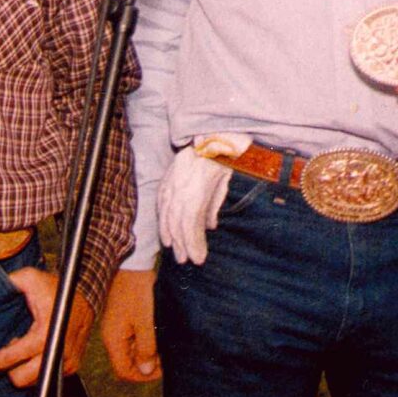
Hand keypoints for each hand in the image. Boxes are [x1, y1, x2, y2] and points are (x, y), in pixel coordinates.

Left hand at [0, 266, 92, 388]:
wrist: (86, 296)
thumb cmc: (56, 288)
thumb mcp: (30, 278)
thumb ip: (9, 282)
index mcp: (45, 333)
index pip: (13, 356)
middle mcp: (57, 352)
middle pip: (22, 378)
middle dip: (8, 369)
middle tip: (8, 349)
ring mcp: (67, 362)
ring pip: (33, 381)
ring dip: (22, 368)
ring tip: (22, 346)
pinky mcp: (72, 367)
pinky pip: (46, 377)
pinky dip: (34, 368)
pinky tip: (33, 351)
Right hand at [100, 267, 160, 382]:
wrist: (132, 266)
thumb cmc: (136, 291)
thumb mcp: (145, 321)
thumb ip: (145, 347)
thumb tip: (145, 370)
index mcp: (113, 340)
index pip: (123, 371)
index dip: (142, 376)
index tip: (161, 369)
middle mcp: (112, 337)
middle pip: (127, 364)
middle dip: (147, 366)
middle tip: (166, 359)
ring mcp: (117, 329)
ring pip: (132, 352)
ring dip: (147, 354)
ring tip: (164, 348)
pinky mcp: (123, 322)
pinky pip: (133, 340)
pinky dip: (146, 343)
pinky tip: (158, 336)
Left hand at [158, 145, 232, 264]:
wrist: (233, 136)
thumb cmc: (227, 154)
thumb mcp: (216, 178)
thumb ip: (210, 202)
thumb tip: (210, 225)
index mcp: (176, 172)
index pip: (164, 204)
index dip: (167, 225)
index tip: (170, 242)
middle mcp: (175, 178)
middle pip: (169, 215)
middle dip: (176, 239)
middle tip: (182, 258)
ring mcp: (183, 184)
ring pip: (179, 222)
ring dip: (186, 244)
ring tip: (194, 259)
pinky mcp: (195, 190)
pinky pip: (190, 221)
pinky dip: (194, 240)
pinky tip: (199, 253)